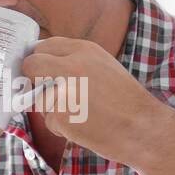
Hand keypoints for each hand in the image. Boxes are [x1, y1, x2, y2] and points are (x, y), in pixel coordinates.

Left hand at [19, 36, 165, 164]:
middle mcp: (71, 64)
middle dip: (34, 80)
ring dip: (51, 110)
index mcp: (84, 50)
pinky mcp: (60, 113)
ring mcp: (63, 89)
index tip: (42, 73)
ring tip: (78, 115)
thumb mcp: (104, 67)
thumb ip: (75, 63)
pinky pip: (48, 121)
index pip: (45, 46)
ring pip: (38, 98)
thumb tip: (44, 67)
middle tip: (49, 93)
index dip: (40, 61)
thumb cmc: (127, 102)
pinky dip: (60, 128)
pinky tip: (83, 127)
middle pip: (31, 65)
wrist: (143, 128)